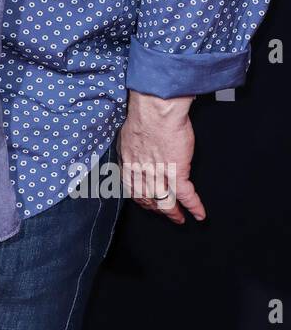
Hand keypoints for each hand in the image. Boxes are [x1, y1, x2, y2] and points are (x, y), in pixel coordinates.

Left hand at [117, 90, 204, 224]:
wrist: (156, 110)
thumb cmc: (144, 115)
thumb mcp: (128, 132)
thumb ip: (132, 145)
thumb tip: (135, 147)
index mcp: (129, 162)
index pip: (132, 188)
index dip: (140, 198)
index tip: (145, 203)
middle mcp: (141, 172)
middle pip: (147, 198)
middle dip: (155, 208)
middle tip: (162, 213)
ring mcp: (159, 174)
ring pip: (164, 200)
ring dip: (172, 212)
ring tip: (179, 218)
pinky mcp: (177, 172)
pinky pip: (186, 195)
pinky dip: (194, 206)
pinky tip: (200, 214)